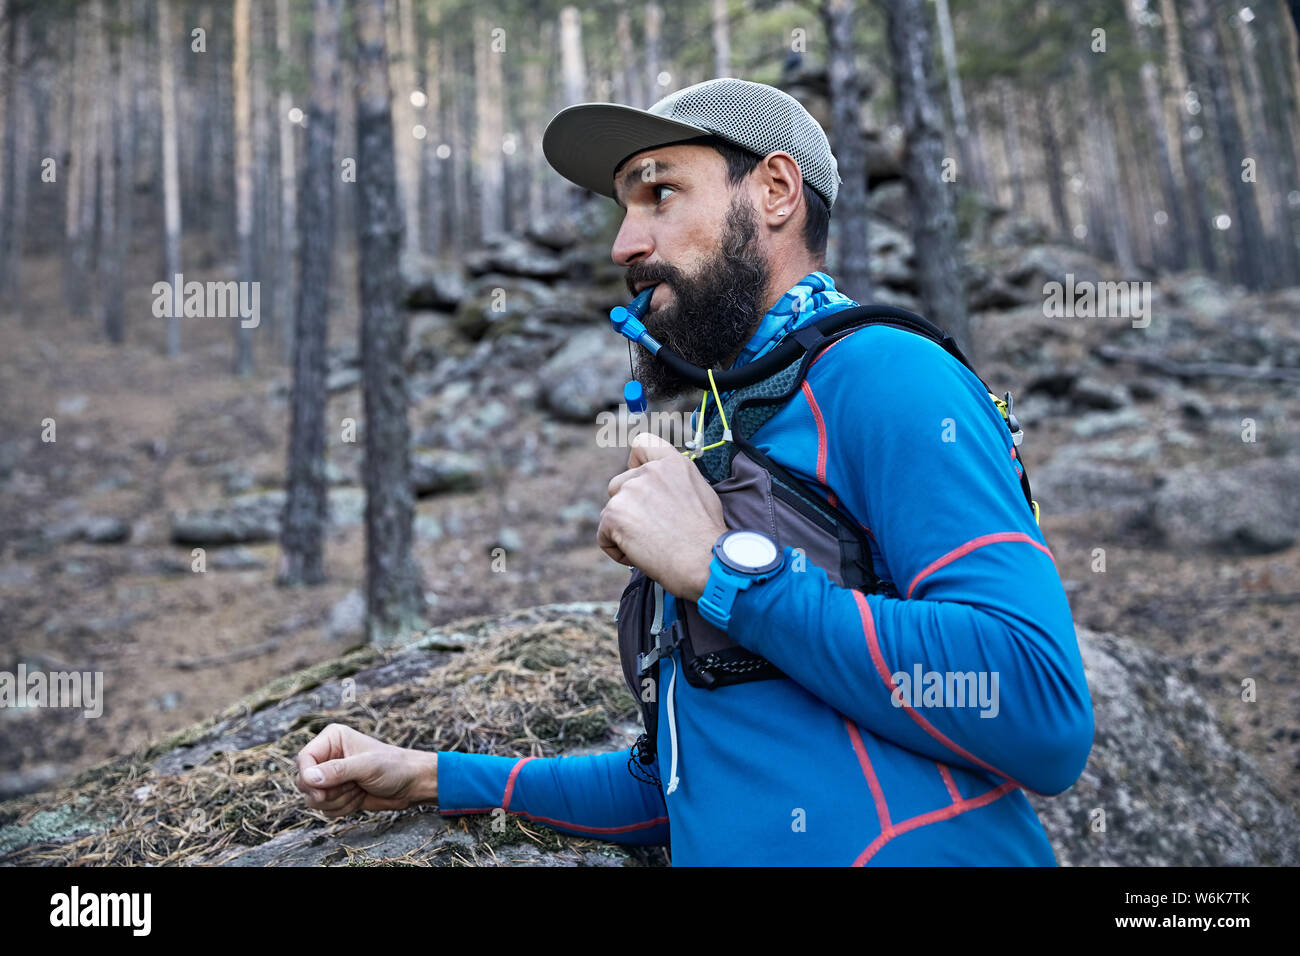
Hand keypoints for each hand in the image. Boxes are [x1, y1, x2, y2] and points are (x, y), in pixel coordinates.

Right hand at [294, 723, 437, 817]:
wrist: (411, 784)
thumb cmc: (394, 767)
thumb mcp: (367, 766)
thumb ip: (337, 771)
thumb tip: (309, 778)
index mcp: (332, 739)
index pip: (304, 759)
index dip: (308, 777)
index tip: (321, 790)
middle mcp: (327, 756)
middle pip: (303, 782)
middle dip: (326, 792)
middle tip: (351, 786)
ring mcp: (330, 777)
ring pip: (313, 799)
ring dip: (337, 801)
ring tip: (359, 789)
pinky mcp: (336, 794)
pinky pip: (324, 810)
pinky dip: (342, 809)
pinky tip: (359, 798)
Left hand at [598, 432, 727, 600]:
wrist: (704, 562)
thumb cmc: (707, 537)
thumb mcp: (701, 493)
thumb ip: (675, 482)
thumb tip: (663, 490)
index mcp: (672, 463)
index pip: (642, 444)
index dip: (635, 462)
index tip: (638, 478)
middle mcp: (649, 471)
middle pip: (619, 484)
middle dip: (628, 507)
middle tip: (651, 530)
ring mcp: (629, 491)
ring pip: (612, 512)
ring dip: (625, 530)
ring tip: (652, 547)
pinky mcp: (614, 515)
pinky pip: (604, 535)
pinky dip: (617, 549)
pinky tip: (640, 555)